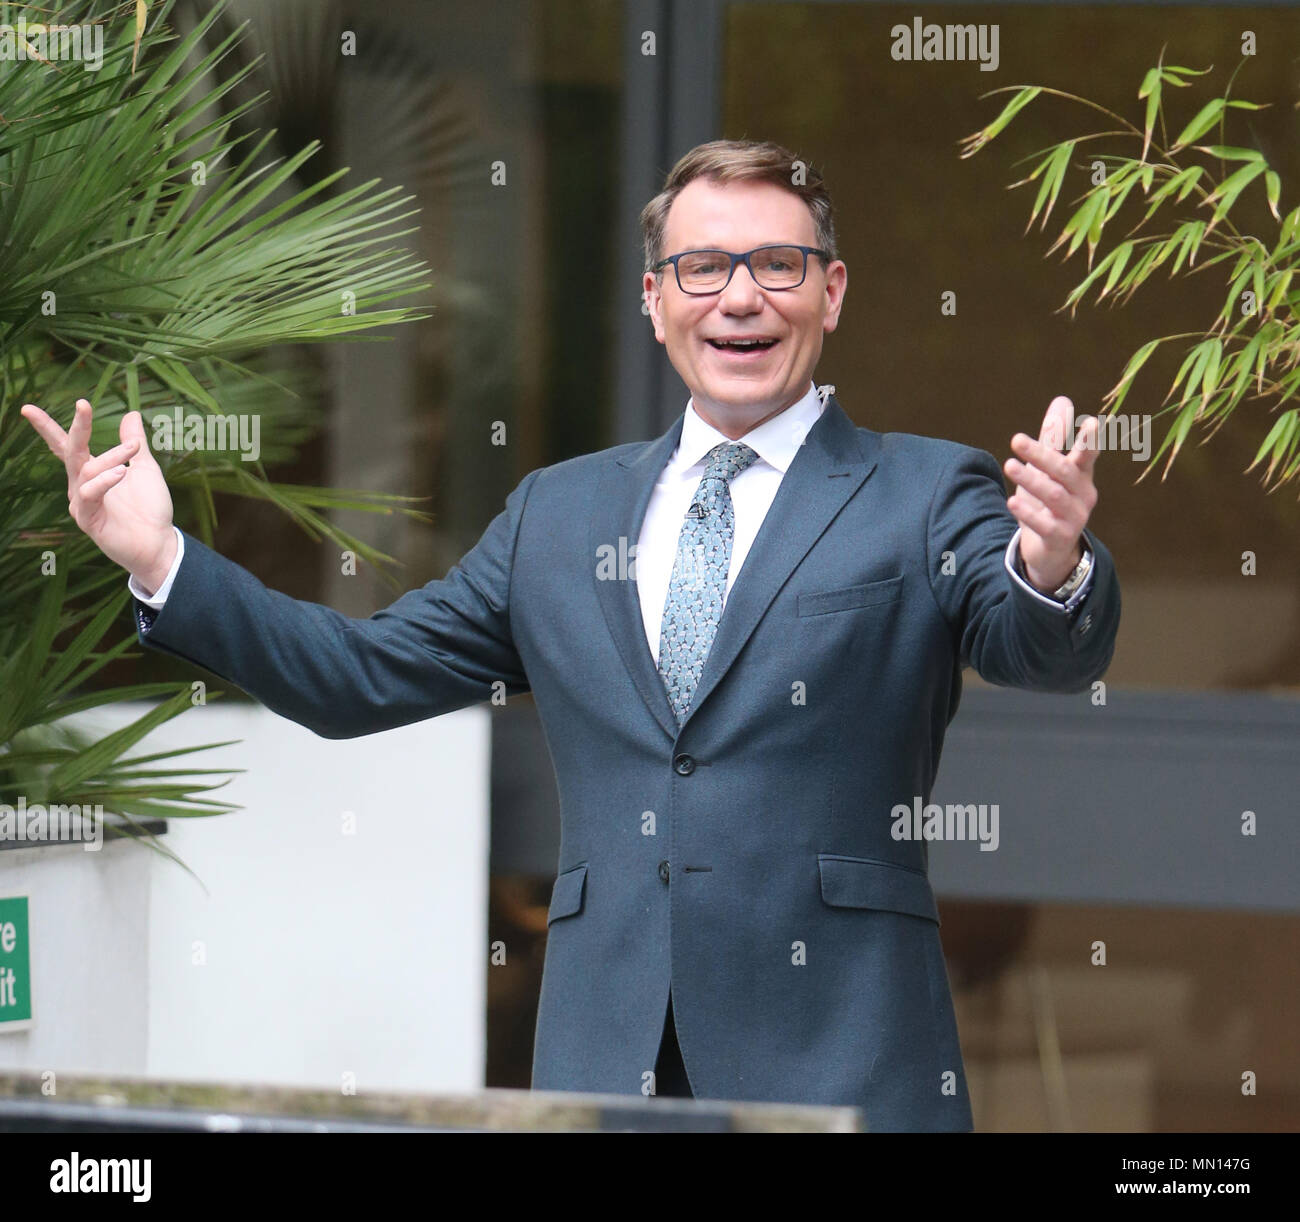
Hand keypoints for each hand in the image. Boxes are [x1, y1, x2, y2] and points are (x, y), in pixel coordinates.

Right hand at [21, 399, 175, 593]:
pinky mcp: (87, 519)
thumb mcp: (145, 468)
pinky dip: (104, 480)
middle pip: (70, 451)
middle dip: (76, 427)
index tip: (28, 409)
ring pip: (87, 469)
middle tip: (83, 404)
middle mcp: (81, 485)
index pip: (66, 446)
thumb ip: (134, 443)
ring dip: (112, 456)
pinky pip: (88, 493)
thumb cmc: (150, 508)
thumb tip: (130, 413)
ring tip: (133, 449)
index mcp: (91, 472)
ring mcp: (82, 502)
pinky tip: (121, 472)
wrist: (160, 542)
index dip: (48, 427)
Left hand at [1003, 396, 1098, 593]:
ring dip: (1031, 479)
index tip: (1092, 423)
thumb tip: (1063, 400)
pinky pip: (1045, 524)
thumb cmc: (1049, 501)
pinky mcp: (1059, 537)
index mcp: (1081, 474)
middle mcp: (1082, 494)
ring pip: (1054, 495)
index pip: (1087, 454)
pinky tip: (1012, 502)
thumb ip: (1053, 437)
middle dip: (1042, 455)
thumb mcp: (1048, 468)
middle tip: (1016, 440)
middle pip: (1064, 471)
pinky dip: (1028, 513)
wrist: (1050, 549)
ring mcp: (1074, 518)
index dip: (1090, 441)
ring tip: (1008, 465)